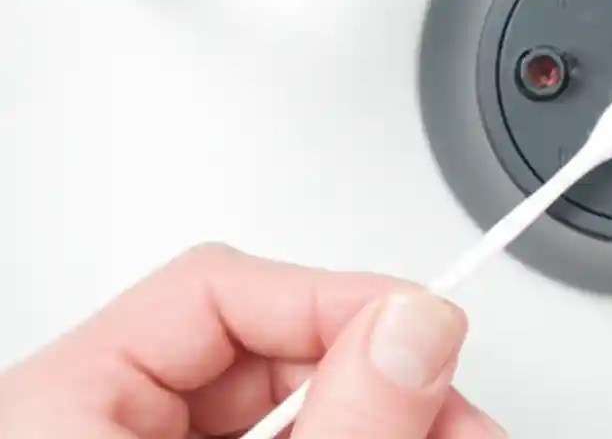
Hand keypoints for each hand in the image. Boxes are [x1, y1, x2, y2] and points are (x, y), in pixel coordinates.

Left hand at [0, 243, 505, 437]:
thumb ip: (340, 420)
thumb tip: (416, 326)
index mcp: (56, 406)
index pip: (216, 287)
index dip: (339, 297)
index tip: (427, 329)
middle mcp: (93, 426)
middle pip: (267, 351)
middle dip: (384, 380)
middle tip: (457, 418)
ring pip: (288, 408)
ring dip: (387, 418)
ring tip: (454, 436)